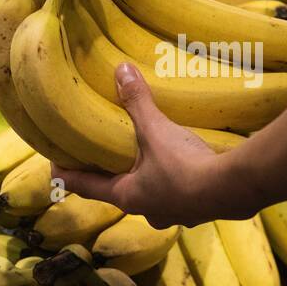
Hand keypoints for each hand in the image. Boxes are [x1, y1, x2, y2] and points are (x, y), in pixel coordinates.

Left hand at [53, 64, 253, 228]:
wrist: (232, 189)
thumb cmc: (184, 165)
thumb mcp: (156, 131)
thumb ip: (137, 102)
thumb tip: (120, 70)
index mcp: (126, 196)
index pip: (84, 187)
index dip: (66, 174)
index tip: (54, 163)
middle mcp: (146, 211)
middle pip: (120, 194)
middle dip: (114, 177)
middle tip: (109, 157)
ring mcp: (174, 215)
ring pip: (153, 197)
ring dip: (149, 181)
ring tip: (152, 159)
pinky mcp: (198, 211)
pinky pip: (180, 196)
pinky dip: (177, 182)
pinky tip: (186, 167)